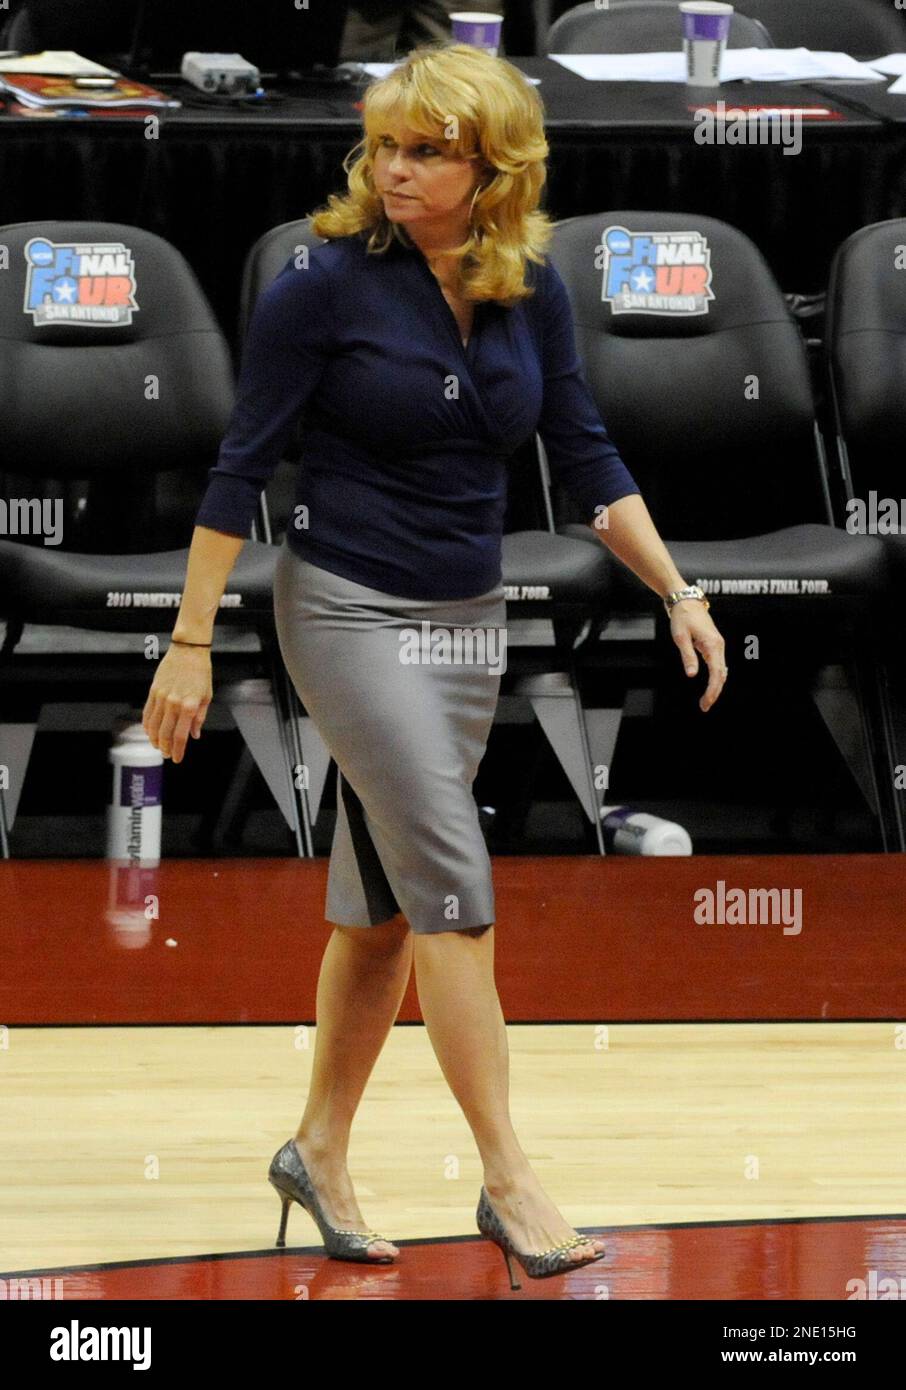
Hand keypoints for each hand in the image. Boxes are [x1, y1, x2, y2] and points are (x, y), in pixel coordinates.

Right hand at [142, 644, 212, 763]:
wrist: (188, 651)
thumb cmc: (201, 673)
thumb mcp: (206, 697)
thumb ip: (199, 718)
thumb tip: (194, 735)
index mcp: (189, 706)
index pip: (181, 736)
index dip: (178, 751)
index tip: (177, 759)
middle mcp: (174, 704)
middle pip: (165, 734)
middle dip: (166, 748)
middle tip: (167, 755)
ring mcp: (161, 697)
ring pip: (154, 726)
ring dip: (155, 739)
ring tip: (158, 746)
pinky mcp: (153, 691)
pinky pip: (147, 713)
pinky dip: (147, 726)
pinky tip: (149, 732)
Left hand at [669, 600, 726, 711]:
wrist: (686, 601)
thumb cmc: (682, 617)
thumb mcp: (680, 637)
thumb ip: (687, 656)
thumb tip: (691, 675)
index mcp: (713, 645)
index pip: (716, 674)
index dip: (712, 690)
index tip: (705, 703)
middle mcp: (719, 646)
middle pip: (721, 675)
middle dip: (714, 692)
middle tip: (704, 707)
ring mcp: (717, 645)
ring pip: (720, 671)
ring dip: (715, 686)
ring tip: (705, 701)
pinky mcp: (713, 644)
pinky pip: (717, 665)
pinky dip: (715, 677)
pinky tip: (711, 687)